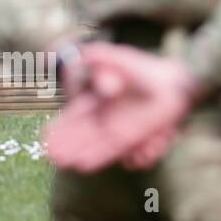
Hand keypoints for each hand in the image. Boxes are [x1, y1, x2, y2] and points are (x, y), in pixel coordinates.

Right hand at [45, 42, 197, 173]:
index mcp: (96, 105)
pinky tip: (137, 157)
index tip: (46, 139)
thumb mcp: (118, 59)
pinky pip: (140, 155)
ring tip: (83, 164)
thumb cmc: (143, 69)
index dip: (59, 130)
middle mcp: (108, 124)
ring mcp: (126, 136)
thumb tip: (82, 56)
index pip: (73, 120)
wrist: (175, 81)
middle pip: (85, 140)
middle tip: (58, 158)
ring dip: (95, 157)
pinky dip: (141, 156)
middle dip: (71, 149)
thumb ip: (97, 56)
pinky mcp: (146, 142)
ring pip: (109, 151)